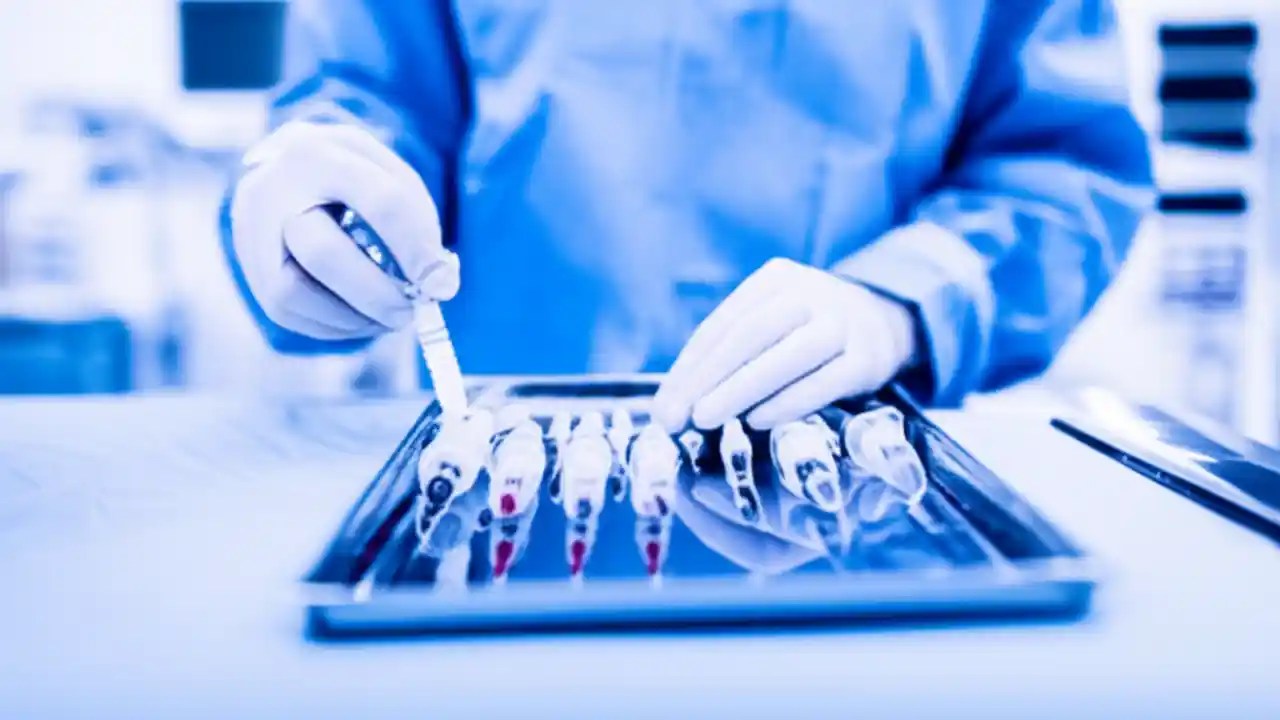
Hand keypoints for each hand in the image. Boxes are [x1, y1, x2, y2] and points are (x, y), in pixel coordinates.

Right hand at [230, 121, 459, 339]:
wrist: (288, 168)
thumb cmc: (352, 177)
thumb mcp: (389, 176)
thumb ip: (418, 223)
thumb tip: (438, 285)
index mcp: (322, 153)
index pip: (379, 203)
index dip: (415, 250)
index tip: (441, 285)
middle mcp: (273, 188)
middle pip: (323, 253)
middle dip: (375, 294)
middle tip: (409, 313)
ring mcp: (249, 229)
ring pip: (293, 292)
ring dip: (349, 318)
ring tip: (385, 318)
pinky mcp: (247, 265)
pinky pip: (285, 311)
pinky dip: (331, 325)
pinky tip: (360, 318)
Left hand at [653, 258, 916, 431]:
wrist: (886, 323)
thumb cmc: (805, 332)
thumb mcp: (769, 325)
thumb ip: (725, 356)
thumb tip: (672, 407)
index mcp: (776, 279)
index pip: (723, 324)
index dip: (689, 367)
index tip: (664, 407)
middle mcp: (811, 293)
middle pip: (751, 334)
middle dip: (707, 379)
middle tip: (676, 418)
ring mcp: (844, 323)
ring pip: (789, 355)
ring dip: (742, 389)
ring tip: (706, 420)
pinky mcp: (868, 357)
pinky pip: (825, 381)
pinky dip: (788, 402)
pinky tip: (756, 421)